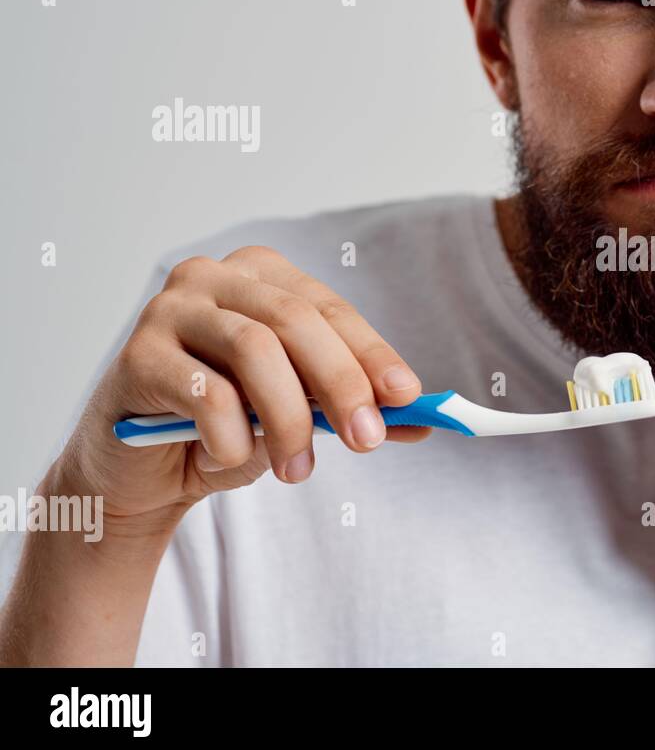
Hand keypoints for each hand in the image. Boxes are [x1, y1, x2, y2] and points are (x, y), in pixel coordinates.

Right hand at [60, 245, 432, 534]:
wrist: (141, 473)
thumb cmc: (225, 429)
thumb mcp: (299, 416)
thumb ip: (353, 409)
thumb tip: (422, 420)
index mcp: (262, 276)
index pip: (330, 309)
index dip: (372, 353)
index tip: (408, 397)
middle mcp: (214, 277)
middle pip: (296, 321)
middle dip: (341, 384)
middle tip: (366, 440)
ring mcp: (170, 309)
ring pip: (254, 350)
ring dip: (288, 419)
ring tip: (298, 471)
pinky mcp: (136, 354)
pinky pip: (205, 392)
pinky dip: (232, 435)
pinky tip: (228, 458)